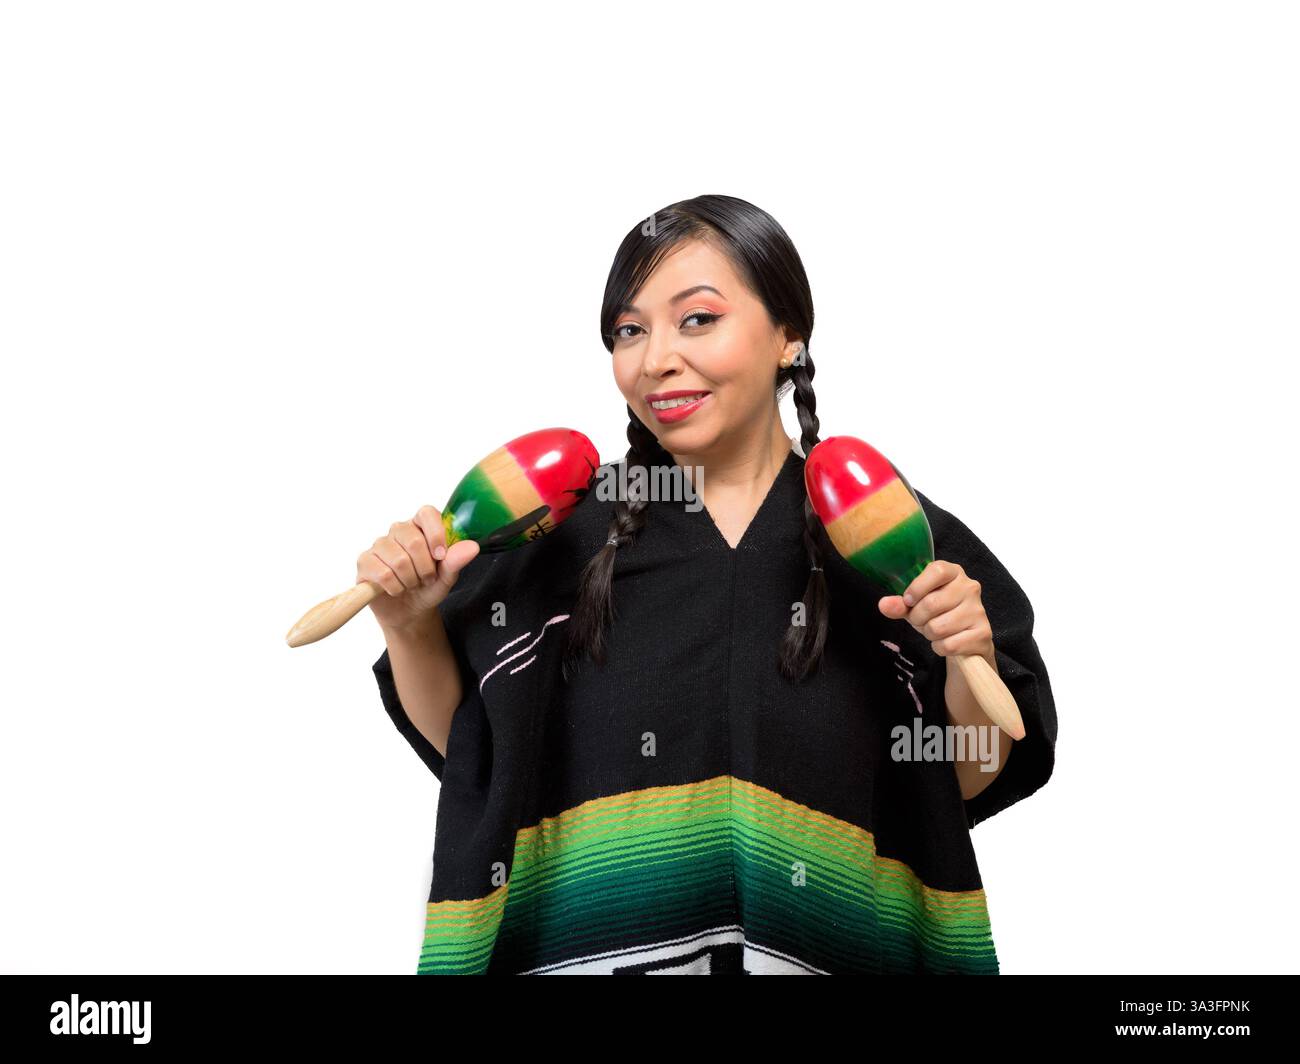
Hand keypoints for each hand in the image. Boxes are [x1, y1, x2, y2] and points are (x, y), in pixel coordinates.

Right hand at [357, 505, 480, 635]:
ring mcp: (379, 545)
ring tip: (412, 584)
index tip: (440, 556)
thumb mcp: (448, 577)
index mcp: (421, 526)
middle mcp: (399, 530)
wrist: (409, 611)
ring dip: (410, 580)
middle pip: (413, 541)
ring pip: (398, 560)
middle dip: (425, 568)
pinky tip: (396, 589)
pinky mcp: (365, 561)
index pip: (427, 513)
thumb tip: (472, 547)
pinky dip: (395, 587)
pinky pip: (383, 573)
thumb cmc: (428, 587)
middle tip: (427, 579)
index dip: (435, 534)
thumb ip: (457, 560)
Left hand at [877, 559, 994, 664]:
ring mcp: (979, 611)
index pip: (937, 570)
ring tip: (936, 630)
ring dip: (929, 634)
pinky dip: (940, 648)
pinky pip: (948, 645)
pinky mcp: (982, 634)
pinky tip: (947, 642)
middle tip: (921, 621)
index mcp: (954, 573)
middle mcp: (970, 587)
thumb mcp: (917, 607)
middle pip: (931, 603)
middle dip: (918, 618)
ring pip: (938, 627)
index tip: (908, 600)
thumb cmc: (939, 615)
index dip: (918, 586)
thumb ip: (900, 605)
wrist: (967, 641)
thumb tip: (883, 604)